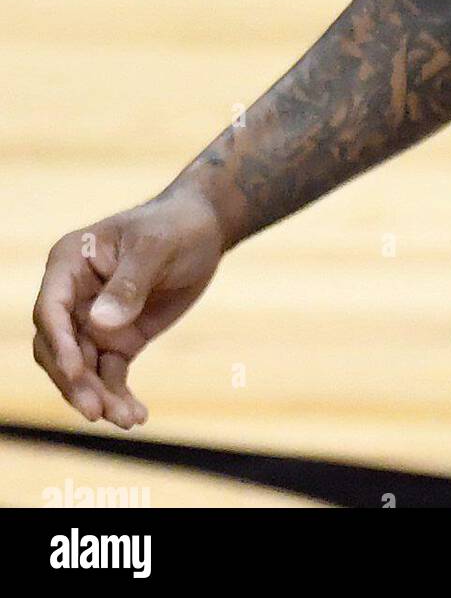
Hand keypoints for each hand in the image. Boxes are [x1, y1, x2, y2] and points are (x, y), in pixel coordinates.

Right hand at [32, 187, 224, 427]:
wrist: (204, 230)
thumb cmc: (176, 226)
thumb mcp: (157, 246)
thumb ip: (129, 282)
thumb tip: (99, 324)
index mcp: (70, 263)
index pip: (50, 309)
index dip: (58, 343)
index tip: (77, 371)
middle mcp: (73, 296)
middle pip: (58, 348)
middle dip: (74, 382)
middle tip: (97, 411)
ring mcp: (93, 321)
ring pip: (82, 370)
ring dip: (97, 397)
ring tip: (126, 418)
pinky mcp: (117, 339)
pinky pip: (109, 375)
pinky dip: (117, 396)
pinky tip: (135, 416)